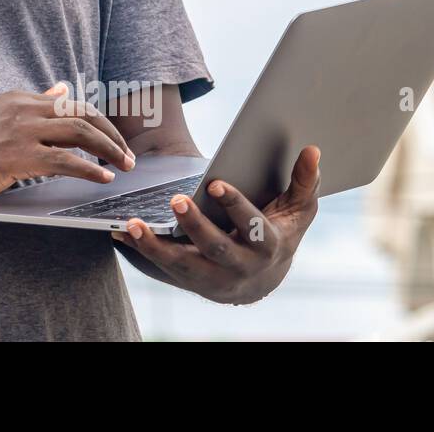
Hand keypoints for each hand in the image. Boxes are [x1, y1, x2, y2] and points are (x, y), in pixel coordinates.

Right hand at [0, 83, 134, 212]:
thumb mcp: (0, 117)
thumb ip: (33, 106)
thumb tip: (62, 90)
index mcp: (20, 99)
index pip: (73, 105)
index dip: (100, 123)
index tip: (115, 140)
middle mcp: (23, 108)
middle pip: (83, 114)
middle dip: (111, 135)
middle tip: (128, 155)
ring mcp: (19, 130)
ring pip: (79, 132)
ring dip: (108, 150)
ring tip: (123, 165)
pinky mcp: (16, 155)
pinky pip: (64, 160)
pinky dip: (89, 169)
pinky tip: (102, 177)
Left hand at [115, 146, 320, 304]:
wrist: (262, 281)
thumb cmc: (279, 234)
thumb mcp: (298, 211)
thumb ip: (305, 182)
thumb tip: (312, 150)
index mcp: (268, 248)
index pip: (252, 227)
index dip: (235, 206)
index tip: (216, 184)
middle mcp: (240, 268)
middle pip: (215, 249)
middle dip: (195, 226)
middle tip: (175, 200)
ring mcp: (213, 279)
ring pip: (182, 267)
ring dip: (155, 247)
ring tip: (132, 224)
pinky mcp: (189, 282)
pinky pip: (162, 270)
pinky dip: (142, 251)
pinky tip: (121, 231)